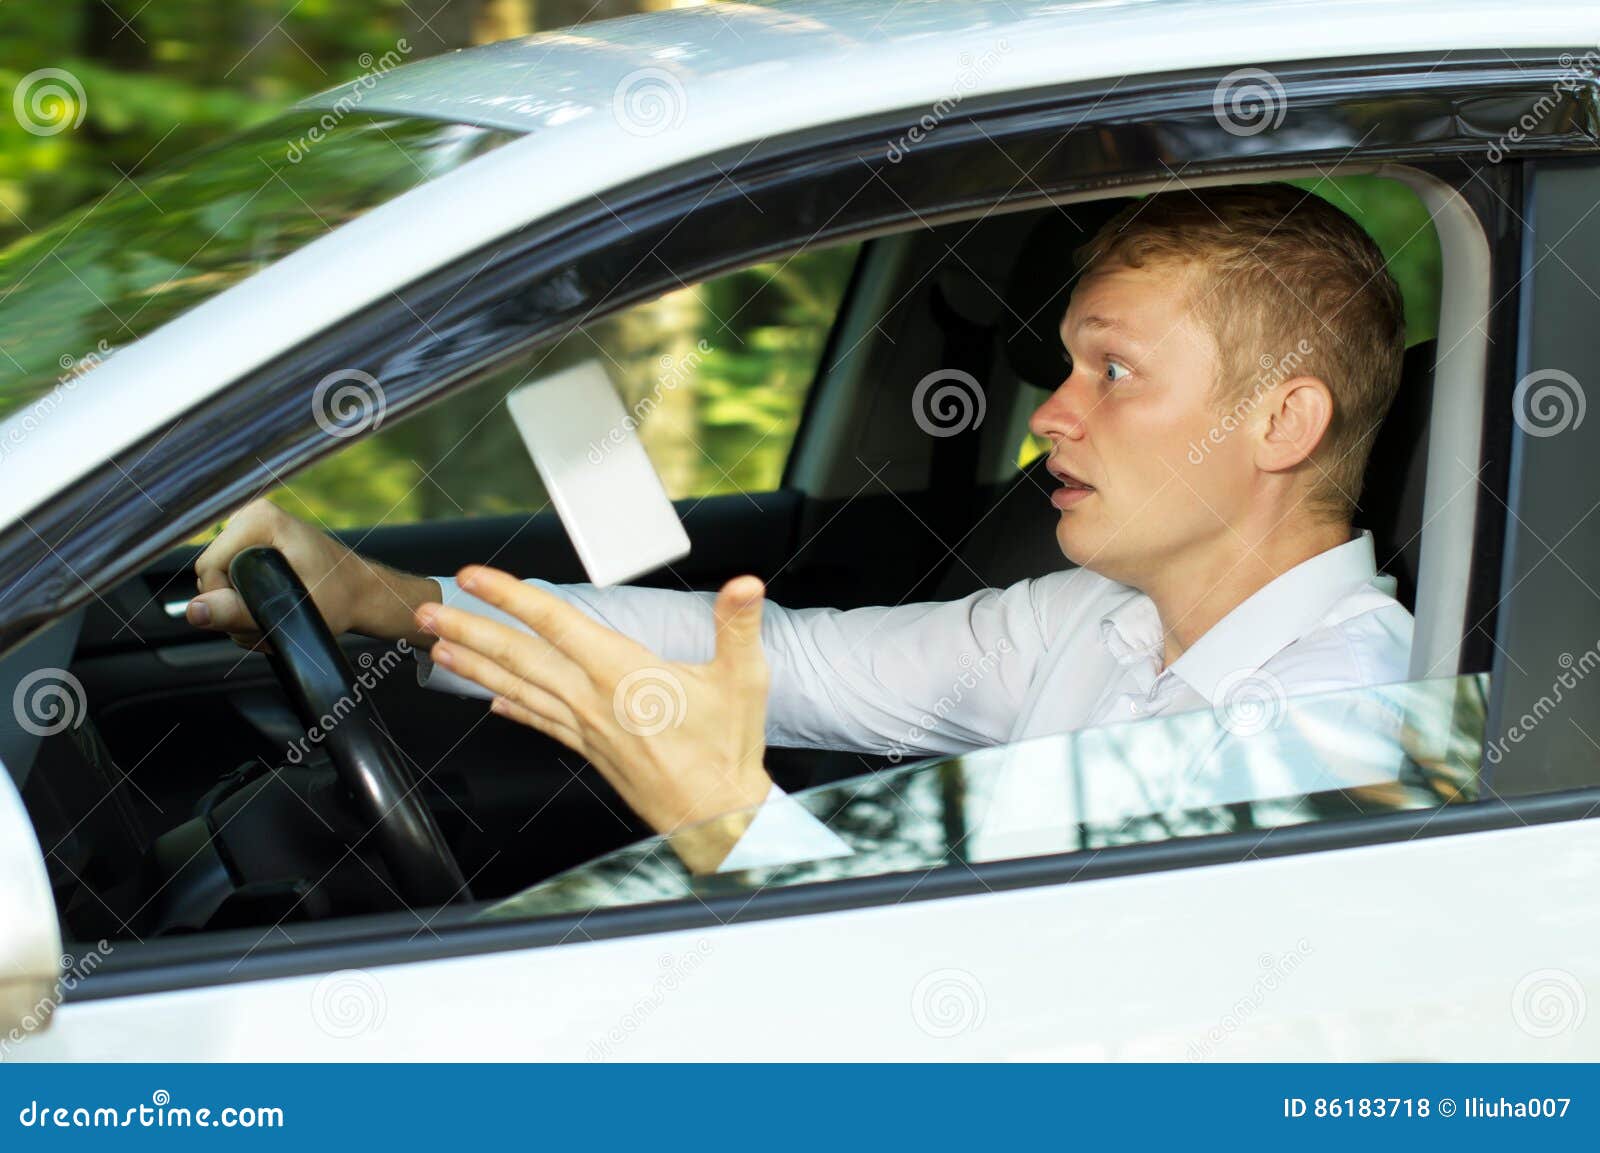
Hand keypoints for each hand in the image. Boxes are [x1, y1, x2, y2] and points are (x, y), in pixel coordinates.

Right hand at [189, 498, 438, 646]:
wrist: (363, 593)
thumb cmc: (338, 598)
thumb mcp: (287, 611)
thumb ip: (239, 612)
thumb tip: (195, 611)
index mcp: (260, 519)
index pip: (207, 568)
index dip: (224, 599)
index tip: (260, 610)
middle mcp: (251, 515)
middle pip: (211, 574)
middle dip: (235, 604)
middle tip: (272, 616)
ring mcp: (252, 527)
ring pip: (219, 580)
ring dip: (243, 606)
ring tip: (277, 611)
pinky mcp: (254, 542)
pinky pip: (231, 577)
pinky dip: (248, 598)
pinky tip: (274, 604)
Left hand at [415, 566, 774, 873]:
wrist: (715, 815)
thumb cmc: (727, 748)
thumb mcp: (743, 679)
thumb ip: (738, 625)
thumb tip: (745, 585)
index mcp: (624, 673)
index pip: (556, 624)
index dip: (512, 596)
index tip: (476, 576)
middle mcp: (593, 700)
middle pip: (519, 658)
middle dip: (469, 632)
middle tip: (427, 613)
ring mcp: (586, 727)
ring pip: (518, 690)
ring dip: (473, 667)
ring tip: (437, 649)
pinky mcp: (589, 749)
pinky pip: (539, 722)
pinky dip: (511, 707)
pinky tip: (490, 702)